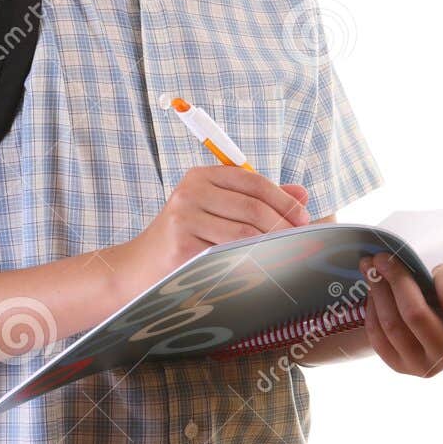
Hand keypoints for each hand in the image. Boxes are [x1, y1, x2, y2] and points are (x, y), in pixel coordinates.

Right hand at [114, 169, 310, 297]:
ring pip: (244, 232)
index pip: (253, 181)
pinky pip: (229, 253)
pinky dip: (250, 261)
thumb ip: (256, 199)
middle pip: (252, 206)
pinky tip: (260, 267)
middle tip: (300, 239)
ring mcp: (184, 217)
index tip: (303, 217)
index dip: (283, 199)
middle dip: (282, 224)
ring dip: (271, 245)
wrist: (139, 266)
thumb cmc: (184, 237)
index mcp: (201, 176)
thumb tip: (302, 193)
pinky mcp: (182, 245)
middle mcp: (191, 191)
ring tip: (284, 254)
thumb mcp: (216, 210)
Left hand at [361, 252, 442, 376]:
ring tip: (371, 269)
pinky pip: (379, 338)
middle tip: (381, 257)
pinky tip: (373, 293)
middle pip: (415, 312)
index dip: (441, 273)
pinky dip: (371, 311)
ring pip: (392, 325)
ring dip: (378, 291)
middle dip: (395, 278)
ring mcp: (424, 364)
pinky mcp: (401, 367)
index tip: (436, 266)